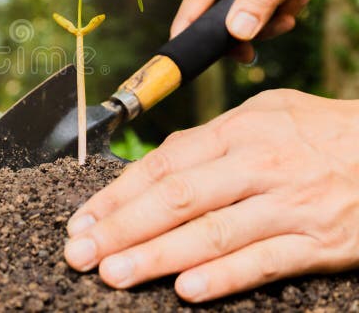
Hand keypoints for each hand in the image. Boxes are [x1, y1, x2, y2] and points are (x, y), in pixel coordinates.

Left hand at [63, 89, 358, 301]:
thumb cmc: (324, 132)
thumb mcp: (267, 115)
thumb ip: (213, 139)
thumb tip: (159, 162)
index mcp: (239, 130)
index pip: (164, 164)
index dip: (118, 194)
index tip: (83, 219)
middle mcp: (258, 164)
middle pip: (177, 198)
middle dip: (121, 228)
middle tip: (80, 252)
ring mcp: (289, 203)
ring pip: (211, 232)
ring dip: (157, 256)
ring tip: (114, 274)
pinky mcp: (319, 240)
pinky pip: (263, 261)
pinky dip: (224, 276)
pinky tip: (186, 289)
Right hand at [171, 0, 358, 61]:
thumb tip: (235, 31)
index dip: (189, 19)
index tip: (178, 43)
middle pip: (219, 4)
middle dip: (248, 21)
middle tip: (265, 39)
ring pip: (239, 11)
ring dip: (268, 17)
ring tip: (294, 6)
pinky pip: (255, 7)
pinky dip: (276, 10)